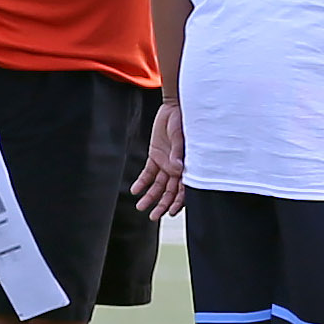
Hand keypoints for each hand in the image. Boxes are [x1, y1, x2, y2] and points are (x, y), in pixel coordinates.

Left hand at [130, 101, 186, 218]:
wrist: (175, 107)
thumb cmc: (185, 121)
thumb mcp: (182, 137)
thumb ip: (179, 153)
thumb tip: (177, 170)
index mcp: (188, 164)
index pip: (184, 188)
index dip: (178, 201)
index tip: (171, 212)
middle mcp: (177, 166)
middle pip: (170, 190)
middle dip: (162, 204)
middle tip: (153, 216)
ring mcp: (166, 162)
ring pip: (158, 185)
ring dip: (150, 196)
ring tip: (141, 207)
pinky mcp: (155, 155)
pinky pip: (148, 172)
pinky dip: (142, 182)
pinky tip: (135, 191)